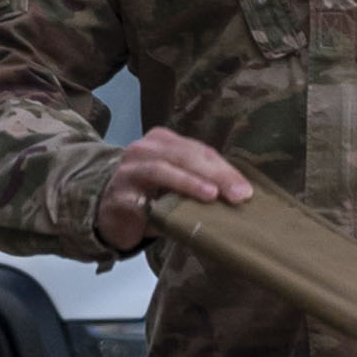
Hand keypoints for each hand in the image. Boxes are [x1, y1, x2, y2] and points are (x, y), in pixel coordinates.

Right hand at [95, 124, 256, 254]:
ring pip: (161, 169)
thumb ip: (204, 184)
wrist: (110, 214)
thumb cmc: (152, 197)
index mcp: (164, 142)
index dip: (225, 169)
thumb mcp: (180, 186)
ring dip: (189, 182)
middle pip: (185, 155)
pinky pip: (141, 197)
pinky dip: (161, 204)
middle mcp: (145, 149)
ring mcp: (129, 169)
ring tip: (212, 194)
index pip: (200, 151)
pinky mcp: (119, 194)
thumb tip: (241, 197)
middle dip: (215, 174)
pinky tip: (178, 212)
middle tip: (238, 194)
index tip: (246, 191)